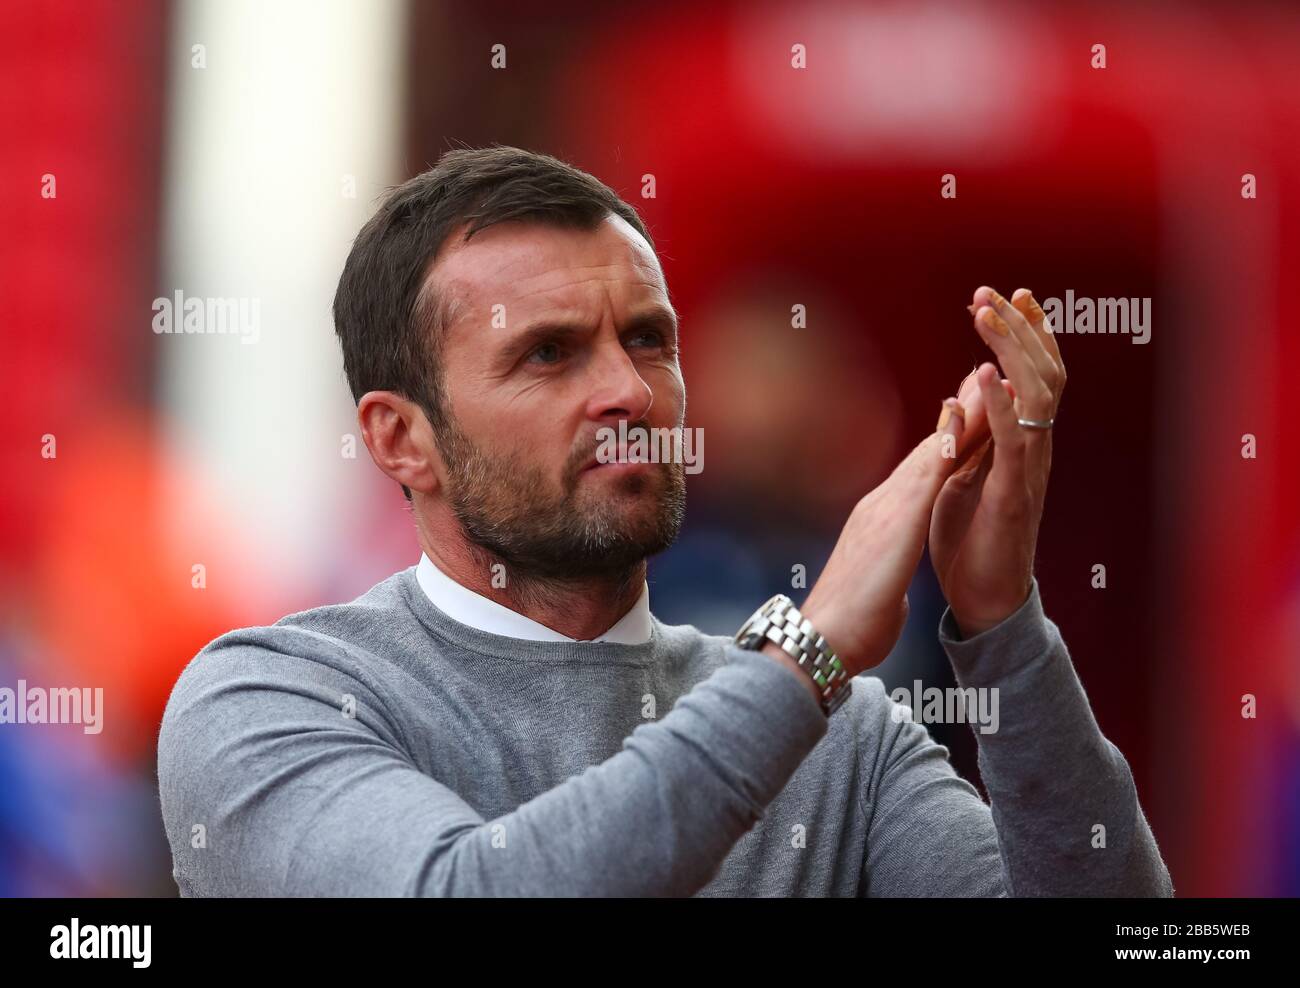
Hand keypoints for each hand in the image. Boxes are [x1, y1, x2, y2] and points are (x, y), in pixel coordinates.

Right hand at [798, 385, 981, 675]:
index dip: (944, 444)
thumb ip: (886, 569)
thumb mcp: (877, 586)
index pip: (919, 476)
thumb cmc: (850, 623)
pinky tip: (964, 422)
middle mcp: (880, 507)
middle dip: (956, 417)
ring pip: (928, 455)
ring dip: (958, 418)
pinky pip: (927, 477)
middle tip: (978, 378)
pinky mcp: (894, 522)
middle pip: (925, 454)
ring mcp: (884, 510)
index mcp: (879, 523)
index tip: (965, 416)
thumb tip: (890, 573)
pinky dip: (946, 446)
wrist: (822, 639)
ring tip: (982, 384)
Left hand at [929, 287, 1066, 637]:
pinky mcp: (1013, 496)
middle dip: (1017, 328)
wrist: (979, 601)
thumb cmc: (970, 541)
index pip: (1030, 374)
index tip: (1006, 294)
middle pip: (1039, 373)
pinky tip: (985, 375)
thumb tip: (969, 387)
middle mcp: (1032, 449)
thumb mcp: (964, 472)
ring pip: (1034, 396)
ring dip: (1011, 352)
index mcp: (1019, 442)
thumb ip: (972, 430)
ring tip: (989, 315)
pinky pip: (1012, 442)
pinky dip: (1001, 405)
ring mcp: (1027, 470)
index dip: (1023, 333)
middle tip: (992, 291)